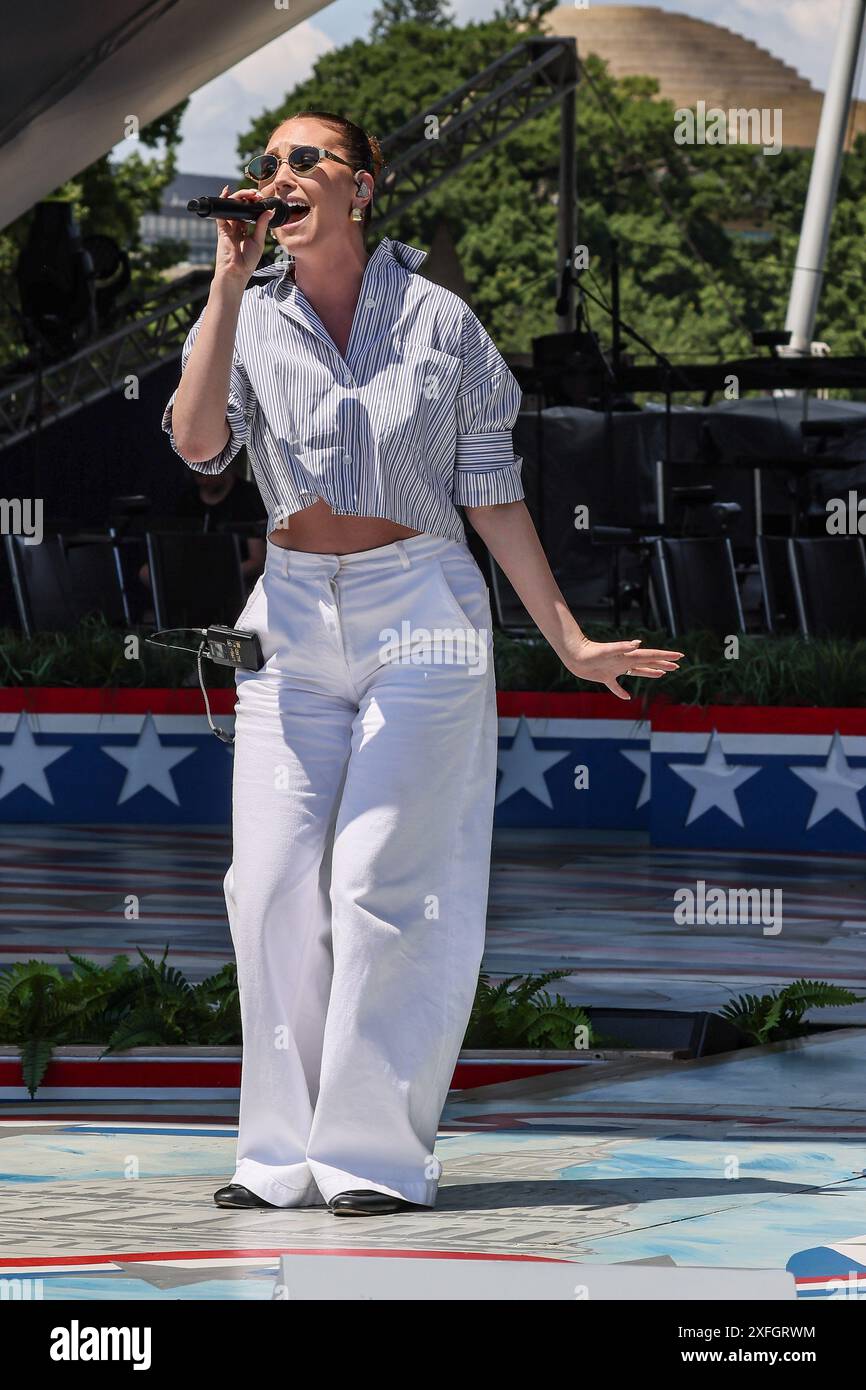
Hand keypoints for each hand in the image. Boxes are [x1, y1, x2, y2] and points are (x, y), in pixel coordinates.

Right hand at [213, 185, 274, 284]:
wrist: (236, 272)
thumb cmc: (247, 262)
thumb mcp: (258, 241)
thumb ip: (261, 225)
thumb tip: (269, 211)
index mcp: (247, 231)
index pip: (250, 213)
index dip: (255, 205)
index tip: (261, 199)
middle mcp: (237, 228)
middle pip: (241, 208)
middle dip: (248, 198)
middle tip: (256, 195)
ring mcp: (229, 228)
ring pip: (232, 208)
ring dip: (239, 198)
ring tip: (248, 194)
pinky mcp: (222, 229)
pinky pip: (221, 213)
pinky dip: (223, 202)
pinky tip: (226, 193)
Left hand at [560, 635, 684, 700]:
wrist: (574, 655)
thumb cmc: (589, 652)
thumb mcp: (607, 650)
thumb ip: (622, 647)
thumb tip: (637, 644)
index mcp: (628, 656)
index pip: (651, 656)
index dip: (665, 657)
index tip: (679, 657)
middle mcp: (624, 661)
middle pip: (648, 663)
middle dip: (663, 664)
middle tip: (677, 666)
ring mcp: (616, 669)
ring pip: (637, 671)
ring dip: (650, 672)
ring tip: (662, 674)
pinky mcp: (605, 676)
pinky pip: (616, 686)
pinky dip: (621, 692)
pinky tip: (627, 697)